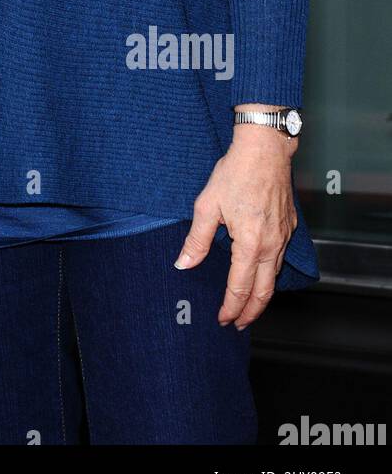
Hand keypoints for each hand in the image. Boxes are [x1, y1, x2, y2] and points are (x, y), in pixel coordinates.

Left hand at [174, 110, 297, 329]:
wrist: (265, 150)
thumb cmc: (236, 173)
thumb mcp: (207, 206)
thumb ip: (197, 240)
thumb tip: (183, 264)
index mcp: (251, 245)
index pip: (240, 288)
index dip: (230, 307)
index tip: (222, 319)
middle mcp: (272, 246)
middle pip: (264, 291)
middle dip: (251, 312)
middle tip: (238, 324)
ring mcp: (284, 237)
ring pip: (275, 276)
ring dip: (261, 295)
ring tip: (248, 305)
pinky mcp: (289, 226)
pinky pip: (281, 258)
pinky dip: (270, 273)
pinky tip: (260, 272)